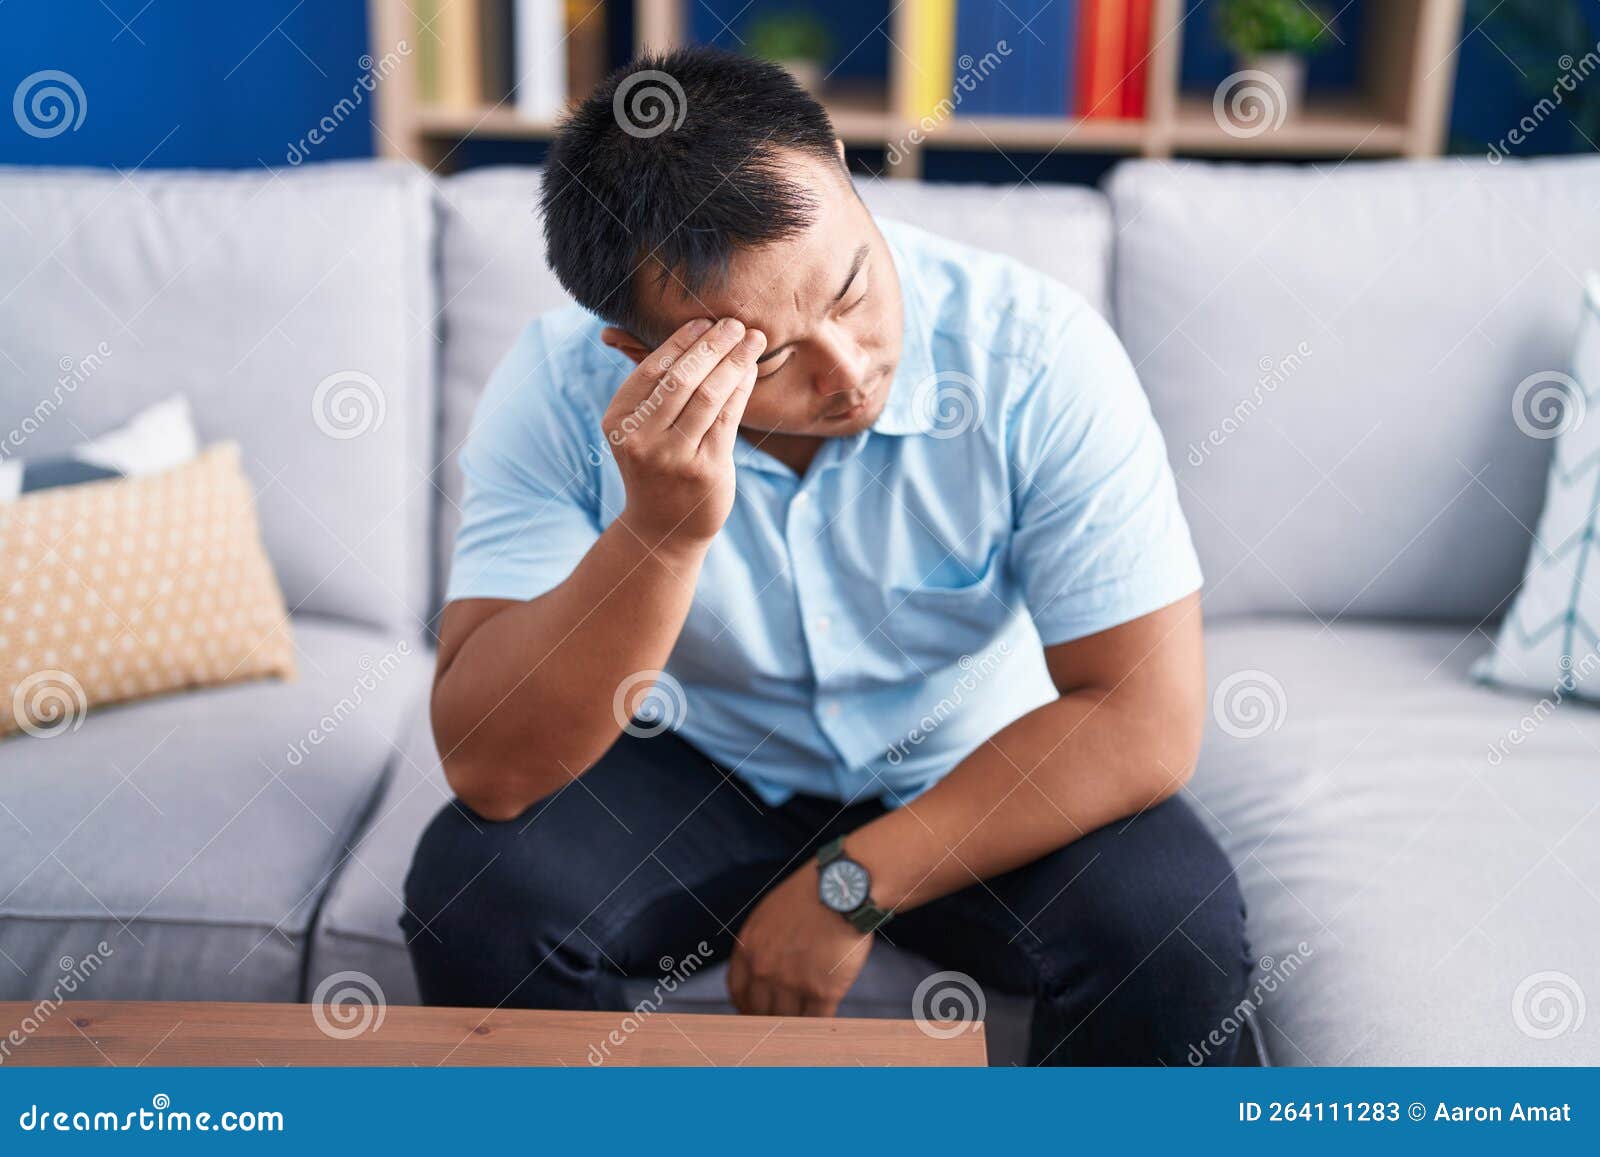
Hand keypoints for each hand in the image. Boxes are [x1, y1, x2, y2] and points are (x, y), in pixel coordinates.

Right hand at [602, 317, 765, 548]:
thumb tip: (688, 330)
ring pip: (708, 395)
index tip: (704, 320)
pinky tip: (750, 370)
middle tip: (735, 323)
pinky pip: (728, 417)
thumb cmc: (656, 465)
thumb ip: (654, 388)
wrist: (663, 527)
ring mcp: (672, 457)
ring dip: (734, 361)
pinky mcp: (705, 469)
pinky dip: (741, 388)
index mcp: (618, 421)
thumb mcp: (639, 429)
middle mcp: (641, 439)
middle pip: (681, 378)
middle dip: (713, 345)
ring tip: (753, 339)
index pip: (652, 369)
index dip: (681, 341)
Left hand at [728, 866, 872, 1016]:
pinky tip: (824, 1026)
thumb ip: (760, 944)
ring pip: (787, 1021)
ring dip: (795, 1027)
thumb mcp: (769, 914)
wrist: (842, 888)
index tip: (756, 1013)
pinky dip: (819, 1027)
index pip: (739, 992)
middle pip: (760, 1011)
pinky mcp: (822, 991)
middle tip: (781, 1027)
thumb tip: (759, 971)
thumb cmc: (811, 895)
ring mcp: (792, 982)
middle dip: (770, 1020)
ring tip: (803, 1031)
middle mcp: (764, 968)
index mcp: (748, 948)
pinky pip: (815, 1021)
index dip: (747, 1007)